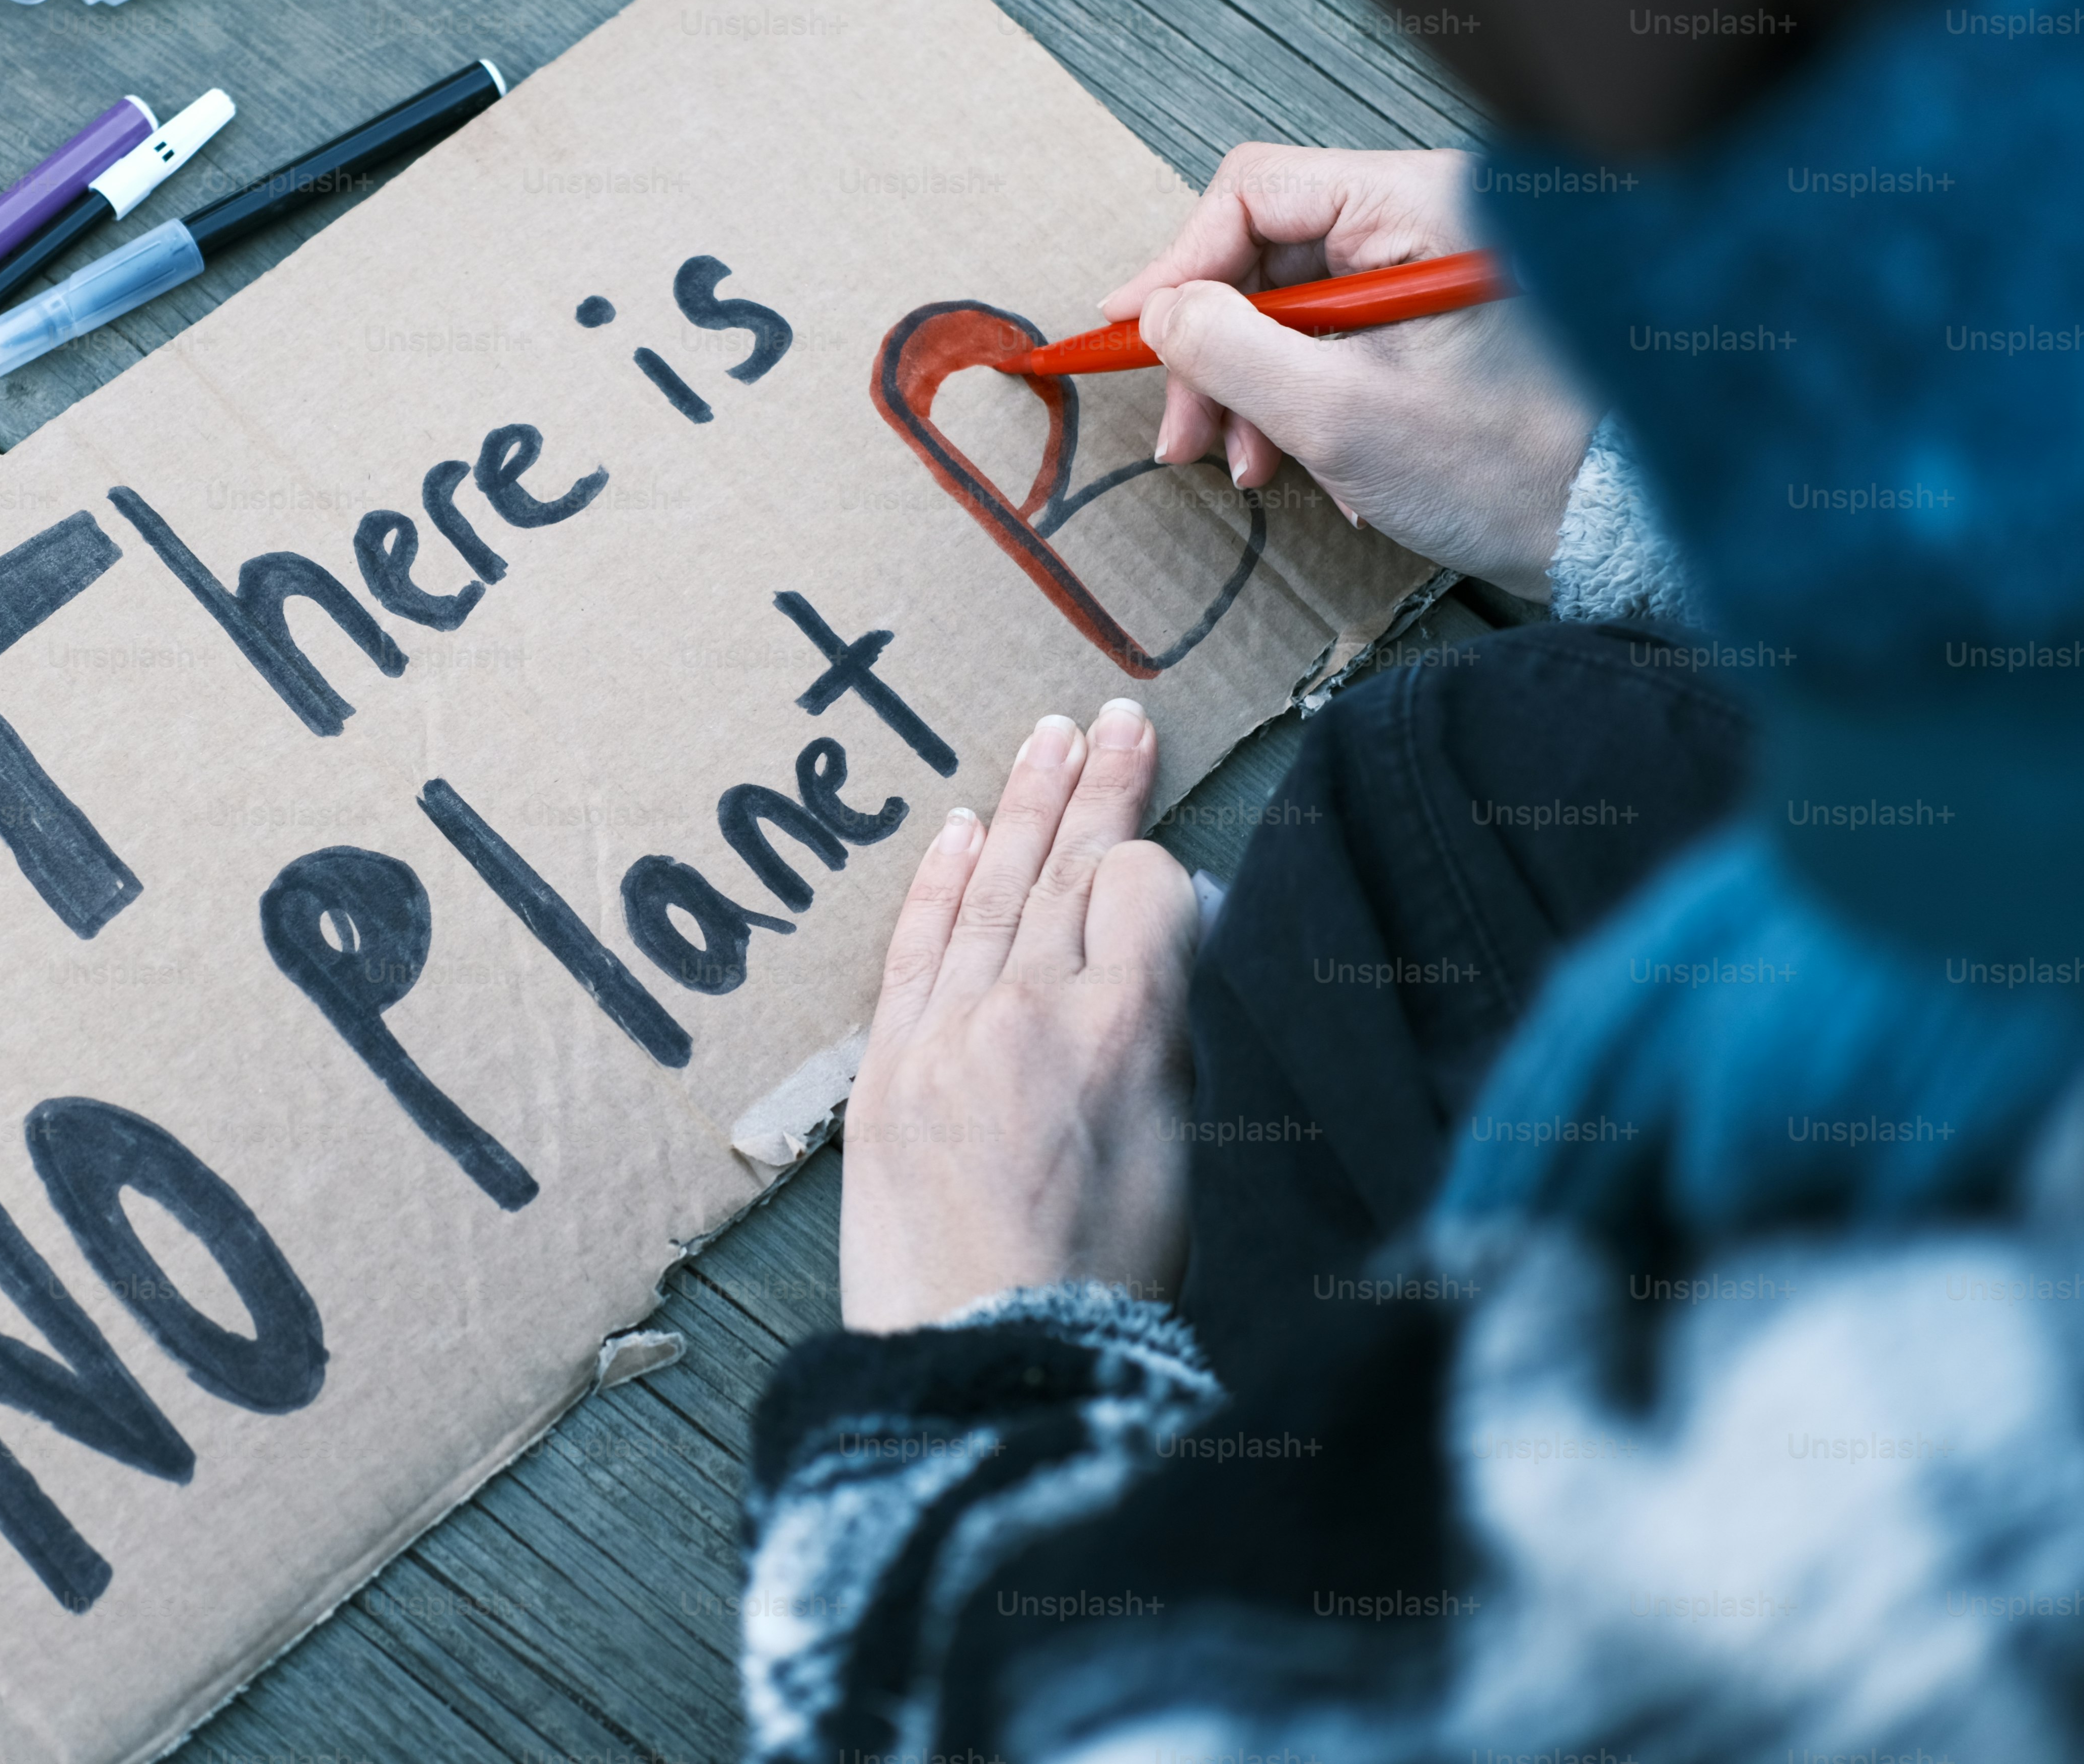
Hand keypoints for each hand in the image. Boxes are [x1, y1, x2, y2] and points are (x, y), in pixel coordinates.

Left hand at [840, 700, 1199, 1332]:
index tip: (1165, 867)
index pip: (1145, 888)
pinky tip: (962, 828)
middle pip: (1069, 869)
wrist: (988, 1365)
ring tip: (1048, 738)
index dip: (1158, 868)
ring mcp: (950, 1033)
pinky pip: (918, 946)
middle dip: (1098, 787)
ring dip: (1023, 806)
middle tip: (1118, 717)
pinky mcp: (887, 1070)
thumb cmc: (1111, 1287)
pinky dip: (941, 881)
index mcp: (1127, 1032)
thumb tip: (1176, 945)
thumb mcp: (1196, 1157)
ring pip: (993, 890)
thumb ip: (1184, 1040)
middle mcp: (1033, 1012)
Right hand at [1100, 144, 1598, 600]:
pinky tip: (1318, 468)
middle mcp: (1427, 218)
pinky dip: (1304, 404)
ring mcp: (1432, 271)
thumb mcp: (1337, 413)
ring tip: (1254, 468)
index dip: (1179, 263)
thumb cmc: (1503, 469)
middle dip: (1213, 352)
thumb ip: (1227, 350)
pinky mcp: (1435, 321)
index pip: (1256, 193)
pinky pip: (1335, 340)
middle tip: (1186, 437)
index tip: (1130, 330)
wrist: (1611, 529)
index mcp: (1419, 205)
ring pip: (1292, 306)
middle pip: (1266, 254)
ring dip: (1253, 393)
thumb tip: (1159, 311)